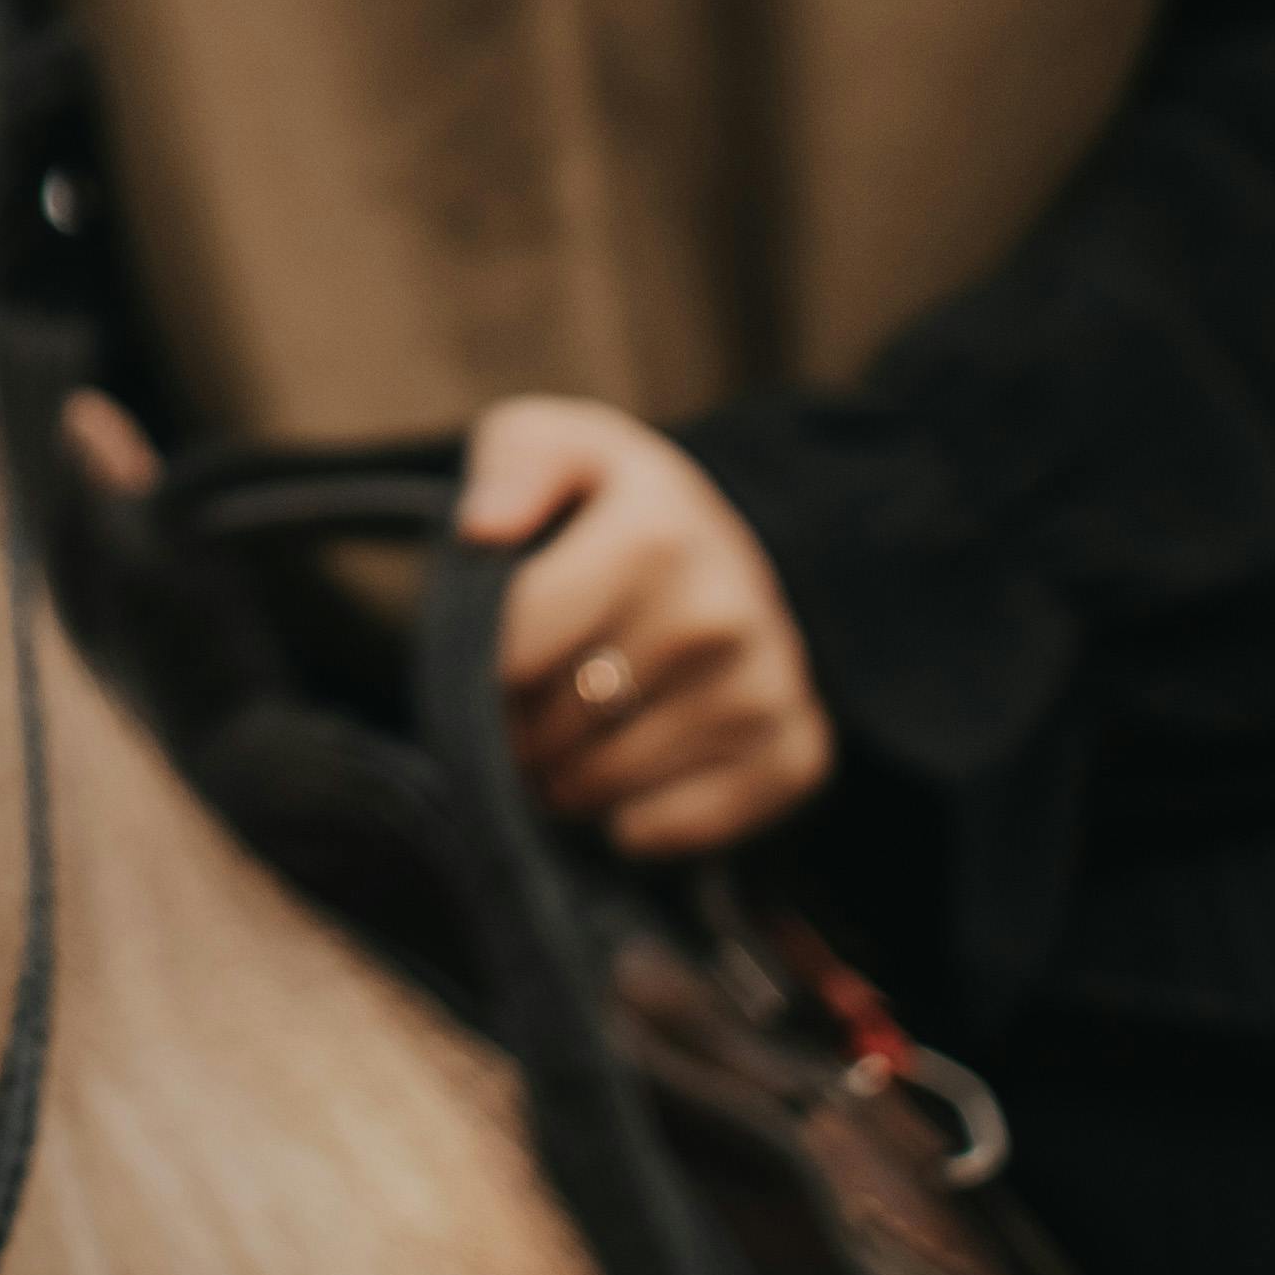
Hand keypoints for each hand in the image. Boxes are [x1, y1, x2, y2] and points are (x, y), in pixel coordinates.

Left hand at [467, 398, 833, 857]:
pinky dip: (634, 822)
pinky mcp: (796, 752)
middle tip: (527, 699)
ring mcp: (766, 688)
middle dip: (516, 726)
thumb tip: (483, 527)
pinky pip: (680, 828)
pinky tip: (629, 777)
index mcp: (657, 534)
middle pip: (553, 728)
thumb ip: (508, 467)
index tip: (489, 653)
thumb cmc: (609, 505)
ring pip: (604, 787)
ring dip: (563, 780)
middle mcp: (722, 614)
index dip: (478, 671)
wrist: (723, 546)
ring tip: (569, 733)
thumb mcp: (550, 447)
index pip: (512, 656)